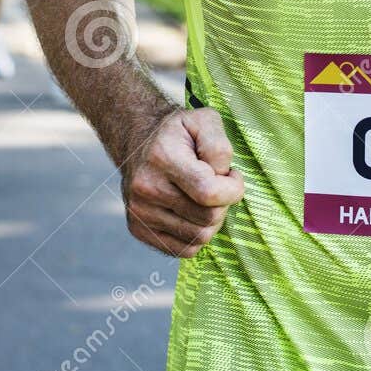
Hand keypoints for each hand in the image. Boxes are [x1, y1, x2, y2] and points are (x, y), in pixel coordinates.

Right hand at [122, 107, 243, 257]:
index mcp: (162, 158)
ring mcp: (139, 212)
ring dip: (211, 219)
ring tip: (204, 197)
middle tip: (217, 184)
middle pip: (208, 218)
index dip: (233, 189)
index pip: (209, 193)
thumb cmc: (179, 133)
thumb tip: (222, 176)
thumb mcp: (204, 120)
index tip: (232, 175)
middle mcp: (146, 188)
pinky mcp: (138, 229)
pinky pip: (184, 250)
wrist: (139, 142)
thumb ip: (219, 145)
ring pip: (199, 237)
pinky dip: (196, 235)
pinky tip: (193, 213)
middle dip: (223, 203)